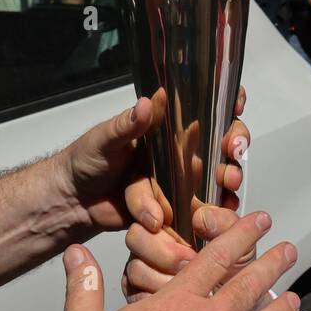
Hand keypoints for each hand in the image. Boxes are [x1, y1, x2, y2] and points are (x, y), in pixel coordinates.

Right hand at [11, 214, 298, 310]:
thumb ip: (84, 286)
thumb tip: (76, 257)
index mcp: (174, 306)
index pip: (215, 258)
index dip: (241, 235)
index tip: (258, 221)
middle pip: (249, 287)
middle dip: (273, 265)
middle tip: (288, 251)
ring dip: (281, 310)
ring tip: (295, 298)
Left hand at [55, 86, 249, 235]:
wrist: (73, 203)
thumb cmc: (86, 161)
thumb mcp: (104, 138)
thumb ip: (127, 125)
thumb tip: (149, 102)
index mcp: (165, 129)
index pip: (203, 109)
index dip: (226, 104)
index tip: (236, 104)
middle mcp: (179, 151)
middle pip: (220, 141)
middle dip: (234, 143)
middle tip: (234, 149)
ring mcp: (181, 179)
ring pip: (216, 174)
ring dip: (228, 176)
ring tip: (228, 182)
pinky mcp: (177, 206)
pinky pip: (202, 206)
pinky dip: (216, 209)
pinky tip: (225, 208)